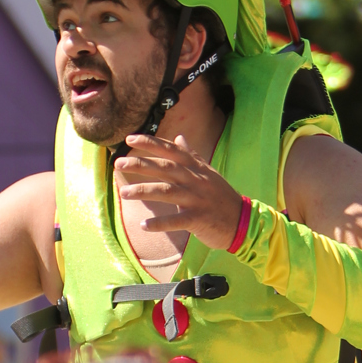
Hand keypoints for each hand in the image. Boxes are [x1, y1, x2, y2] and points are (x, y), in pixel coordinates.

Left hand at [115, 133, 244, 247]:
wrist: (242, 221)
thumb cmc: (222, 197)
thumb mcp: (208, 172)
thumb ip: (191, 155)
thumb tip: (179, 137)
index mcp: (197, 168)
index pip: (171, 151)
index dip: (151, 143)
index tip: (130, 138)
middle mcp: (196, 180)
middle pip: (165, 168)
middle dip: (141, 164)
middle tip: (119, 163)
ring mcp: (197, 199)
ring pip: (167, 191)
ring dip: (144, 191)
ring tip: (124, 193)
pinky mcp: (199, 219)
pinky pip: (176, 220)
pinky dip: (160, 223)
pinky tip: (143, 225)